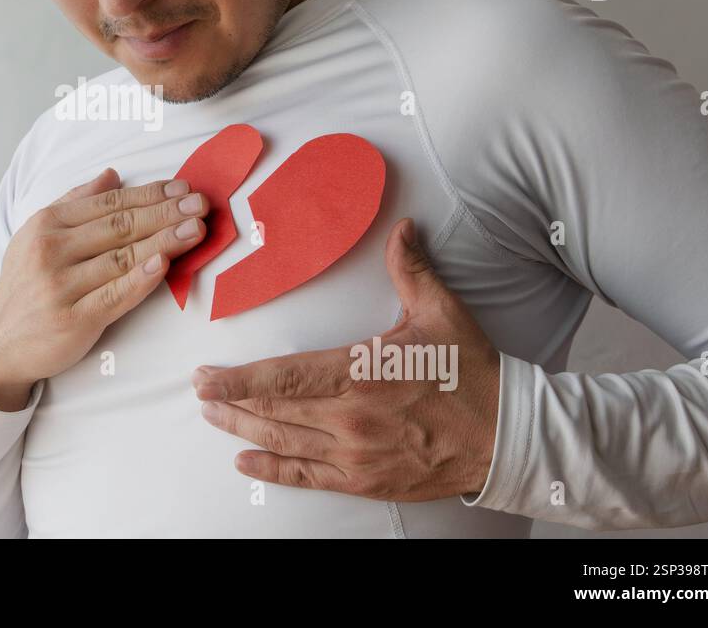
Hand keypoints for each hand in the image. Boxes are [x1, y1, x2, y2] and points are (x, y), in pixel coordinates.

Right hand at [0, 167, 209, 410]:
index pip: (108, 203)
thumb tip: (111, 174)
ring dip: (164, 241)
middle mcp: (51, 250)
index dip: (149, 194)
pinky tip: (164, 265)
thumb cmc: (27, 285)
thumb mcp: (37, 235)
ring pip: (122, 258)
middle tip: (201, 204)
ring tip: (195, 229)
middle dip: (164, 212)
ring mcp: (61, 286)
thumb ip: (75, 203)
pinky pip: (114, 296)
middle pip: (119, 226)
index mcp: (47, 224)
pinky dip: (141, 279)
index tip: (183, 188)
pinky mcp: (73, 320)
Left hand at [191, 217, 500, 500]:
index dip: (239, 379)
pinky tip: (246, 461)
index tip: (205, 377)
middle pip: (273, 411)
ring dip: (243, 430)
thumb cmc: (470, 374)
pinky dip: (272, 471)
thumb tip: (401, 227)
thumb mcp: (440, 313)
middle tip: (200, 394)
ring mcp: (356, 455)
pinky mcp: (366, 480)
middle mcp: (350, 418)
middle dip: (230, 402)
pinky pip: (308, 478)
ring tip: (213, 417)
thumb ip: (411, 269)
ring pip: (284, 443)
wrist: (508, 437)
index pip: (284, 377)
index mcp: (360, 374)